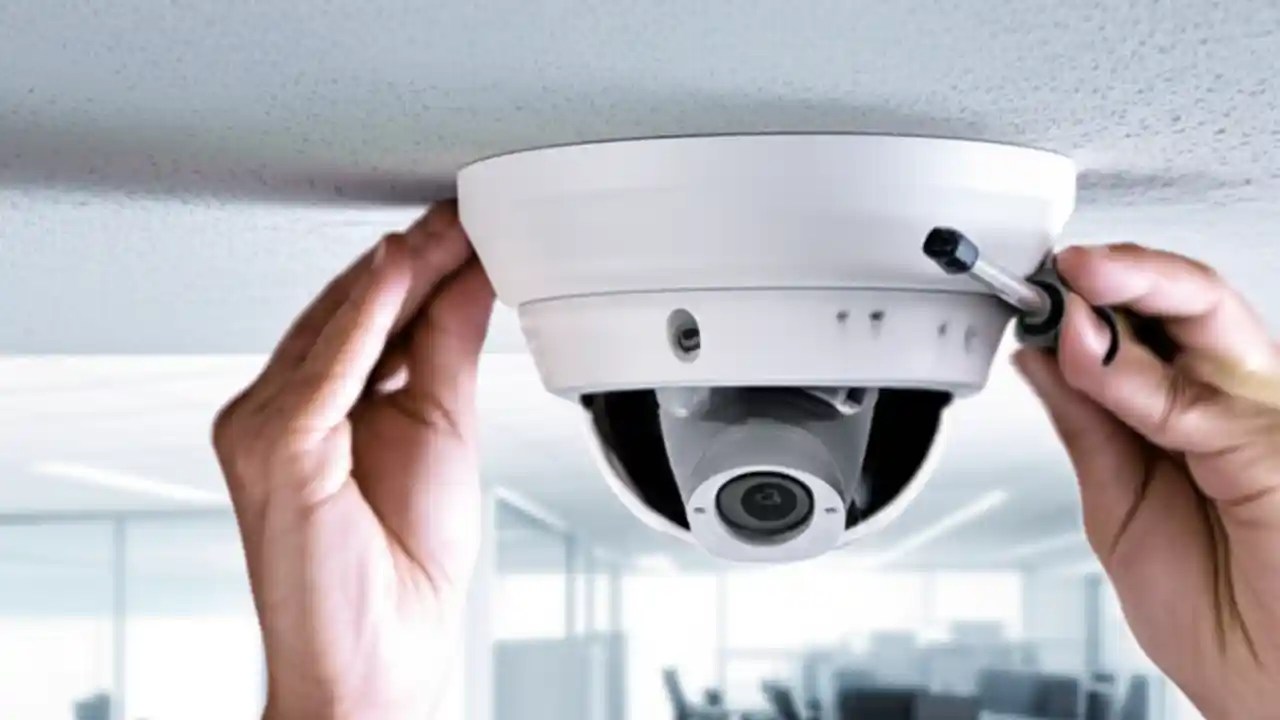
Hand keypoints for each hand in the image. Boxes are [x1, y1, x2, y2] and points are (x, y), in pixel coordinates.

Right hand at [212, 202, 493, 718]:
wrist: (383, 654)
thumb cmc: (402, 565)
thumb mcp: (441, 426)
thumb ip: (446, 348)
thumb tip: (468, 279)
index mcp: (311, 406)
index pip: (363, 314)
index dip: (415, 267)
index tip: (464, 226)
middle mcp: (276, 410)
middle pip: (346, 310)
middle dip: (411, 259)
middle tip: (467, 214)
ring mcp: (264, 428)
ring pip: (334, 326)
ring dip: (396, 271)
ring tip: (451, 226)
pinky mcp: (274, 448)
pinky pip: (326, 366)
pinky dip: (366, 315)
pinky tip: (399, 269)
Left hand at [1014, 244, 1279, 718]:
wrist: (1264, 688)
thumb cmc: (1213, 613)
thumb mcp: (1118, 506)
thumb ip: (1089, 427)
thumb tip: (1044, 358)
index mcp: (1196, 416)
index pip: (1149, 330)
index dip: (1091, 300)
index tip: (1035, 290)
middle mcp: (1238, 404)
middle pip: (1191, 303)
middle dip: (1120, 272)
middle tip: (1062, 266)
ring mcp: (1268, 419)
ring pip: (1210, 322)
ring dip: (1130, 296)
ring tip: (1070, 295)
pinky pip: (1207, 402)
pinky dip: (1141, 381)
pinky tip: (1098, 365)